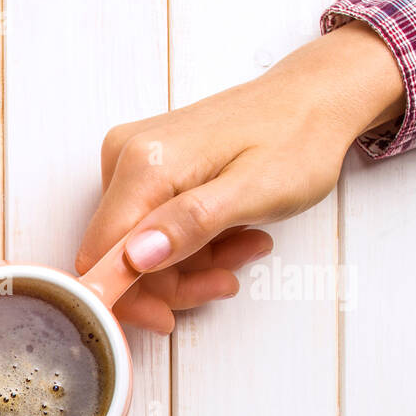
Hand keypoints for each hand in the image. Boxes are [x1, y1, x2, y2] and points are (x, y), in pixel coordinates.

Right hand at [78, 20, 405, 332]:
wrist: (315, 97)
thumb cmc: (297, 138)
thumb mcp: (255, 191)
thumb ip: (191, 224)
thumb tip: (136, 256)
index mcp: (144, 165)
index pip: (100, 255)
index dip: (126, 299)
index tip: (164, 318)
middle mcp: (125, 157)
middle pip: (120, 254)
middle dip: (170, 282)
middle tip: (223, 283)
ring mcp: (133, 161)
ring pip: (138, 247)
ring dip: (188, 264)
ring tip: (241, 252)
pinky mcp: (146, 168)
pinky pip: (151, 228)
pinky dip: (189, 244)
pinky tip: (229, 237)